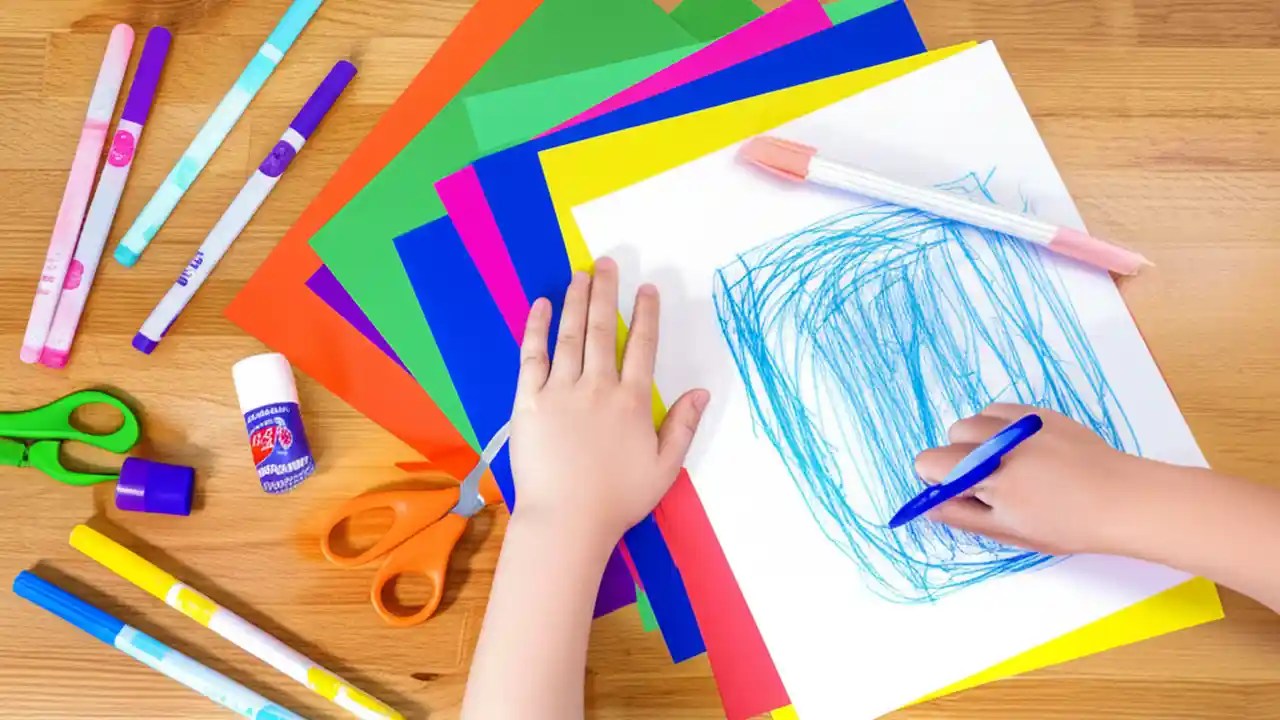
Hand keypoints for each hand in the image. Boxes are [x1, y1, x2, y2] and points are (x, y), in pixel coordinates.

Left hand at [510, 258, 709, 547]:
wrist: (566, 520)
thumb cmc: (617, 499)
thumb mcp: (664, 467)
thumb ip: (683, 426)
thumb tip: (701, 392)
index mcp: (631, 401)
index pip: (642, 347)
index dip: (645, 315)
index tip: (646, 289)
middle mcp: (597, 386)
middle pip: (604, 330)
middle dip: (606, 293)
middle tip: (607, 263)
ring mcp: (560, 390)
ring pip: (570, 335)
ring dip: (576, 301)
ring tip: (579, 274)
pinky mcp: (528, 400)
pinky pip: (532, 355)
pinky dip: (537, 327)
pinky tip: (542, 305)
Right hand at [914, 403, 1154, 555]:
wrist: (1124, 500)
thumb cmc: (1068, 525)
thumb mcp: (1011, 531)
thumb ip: (963, 516)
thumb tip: (929, 505)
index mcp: (989, 477)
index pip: (929, 461)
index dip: (937, 479)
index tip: (961, 493)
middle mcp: (1000, 442)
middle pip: (951, 436)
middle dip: (958, 457)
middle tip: (990, 482)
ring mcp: (1021, 422)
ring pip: (974, 420)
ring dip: (979, 440)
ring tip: (1009, 464)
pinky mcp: (1039, 412)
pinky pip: (1000, 409)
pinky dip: (1000, 426)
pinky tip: (1023, 449)